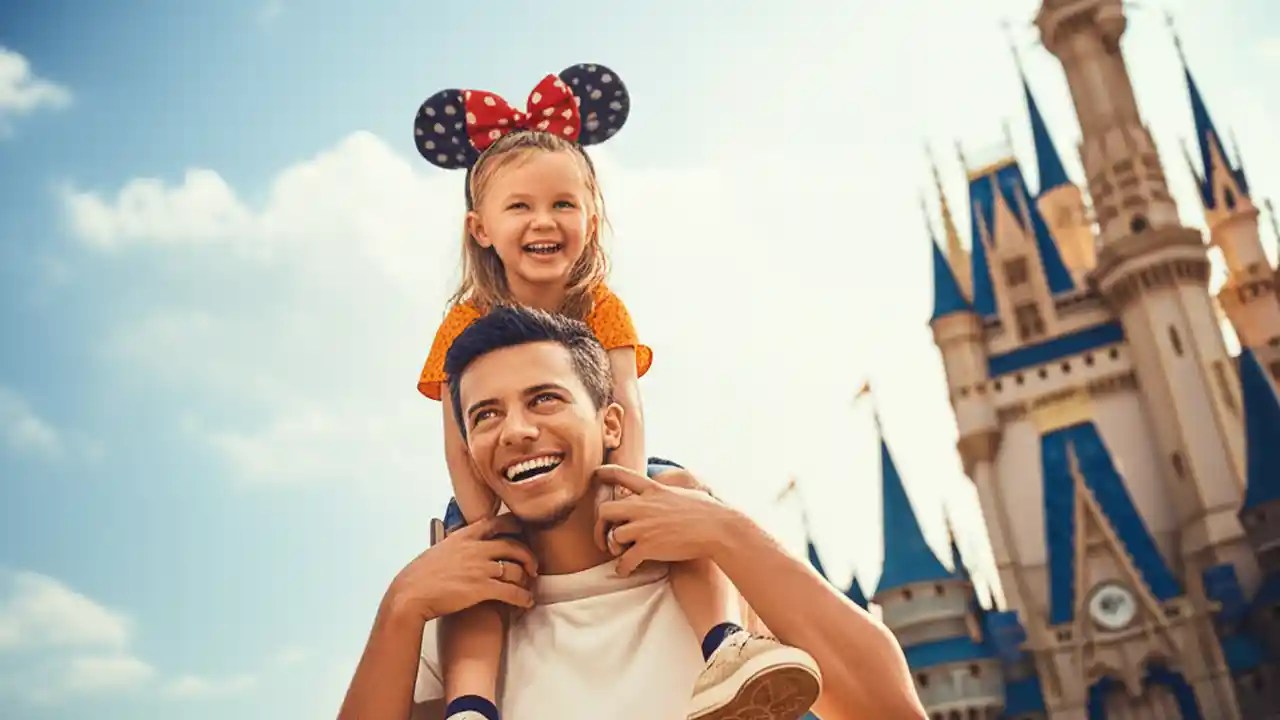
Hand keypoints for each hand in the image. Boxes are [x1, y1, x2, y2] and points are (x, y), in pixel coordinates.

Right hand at [384, 514, 536, 623]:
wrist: (409, 595)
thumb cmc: (419, 576)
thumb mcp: (439, 549)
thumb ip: (457, 544)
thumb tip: (462, 542)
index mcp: (464, 536)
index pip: (497, 522)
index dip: (515, 527)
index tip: (523, 534)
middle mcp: (475, 548)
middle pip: (514, 545)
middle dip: (528, 556)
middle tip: (533, 567)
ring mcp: (479, 568)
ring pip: (515, 568)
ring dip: (527, 580)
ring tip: (529, 588)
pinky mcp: (481, 588)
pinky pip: (512, 591)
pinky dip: (523, 597)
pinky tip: (526, 602)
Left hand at [592, 464, 736, 576]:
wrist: (718, 528)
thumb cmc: (709, 511)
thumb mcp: (686, 491)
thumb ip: (671, 491)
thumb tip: (673, 491)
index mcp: (653, 490)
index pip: (623, 475)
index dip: (605, 473)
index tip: (595, 474)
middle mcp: (643, 506)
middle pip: (605, 510)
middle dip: (600, 524)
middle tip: (603, 536)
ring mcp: (644, 527)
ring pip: (613, 536)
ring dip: (613, 548)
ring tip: (619, 554)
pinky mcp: (648, 547)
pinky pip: (624, 560)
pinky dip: (622, 568)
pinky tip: (625, 570)